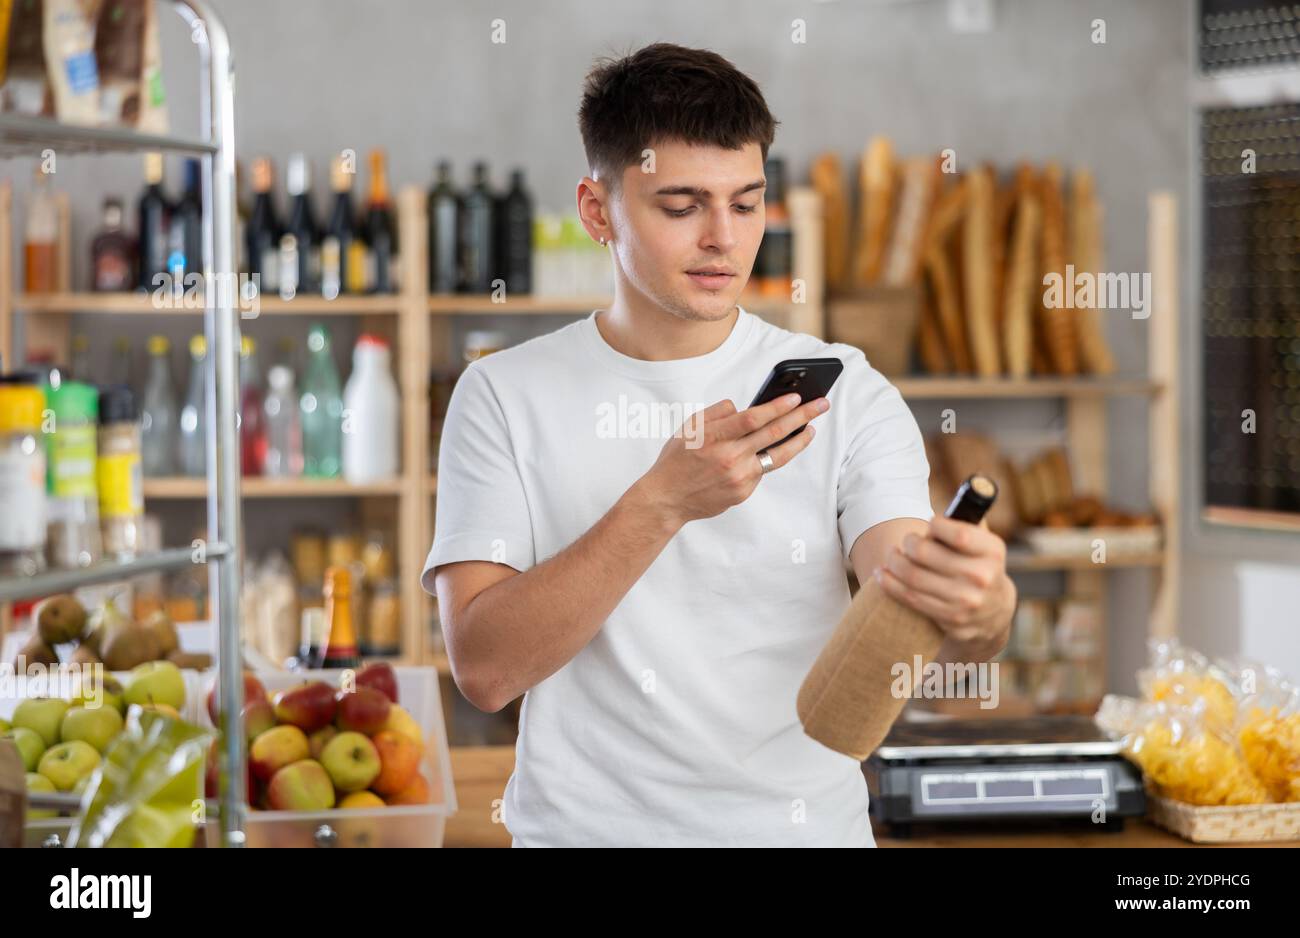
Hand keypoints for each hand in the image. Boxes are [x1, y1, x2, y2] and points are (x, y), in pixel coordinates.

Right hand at [635, 393, 828, 526]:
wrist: (666, 499)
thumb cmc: (677, 459)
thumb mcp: (689, 428)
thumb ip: (717, 414)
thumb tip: (744, 408)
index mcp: (714, 437)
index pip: (753, 418)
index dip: (778, 406)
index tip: (796, 396)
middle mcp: (729, 457)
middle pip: (773, 433)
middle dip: (801, 416)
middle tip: (821, 405)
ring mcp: (738, 478)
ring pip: (777, 456)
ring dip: (798, 441)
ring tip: (811, 429)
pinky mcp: (742, 492)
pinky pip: (761, 471)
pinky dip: (768, 459)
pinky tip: (774, 450)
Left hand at [873, 515, 1015, 654]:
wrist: (993, 610)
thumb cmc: (978, 564)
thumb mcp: (983, 543)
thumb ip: (966, 522)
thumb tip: (946, 507)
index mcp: (993, 552)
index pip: (958, 534)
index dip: (936, 526)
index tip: (930, 524)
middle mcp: (982, 577)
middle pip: (926, 554)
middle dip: (908, 543)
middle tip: (906, 541)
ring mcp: (966, 601)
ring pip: (913, 577)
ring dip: (893, 562)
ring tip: (891, 555)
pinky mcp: (950, 619)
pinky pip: (910, 598)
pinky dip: (890, 584)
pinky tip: (882, 574)